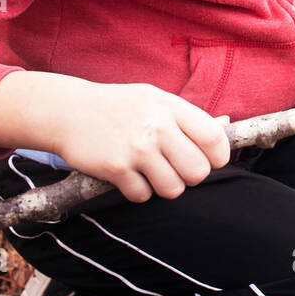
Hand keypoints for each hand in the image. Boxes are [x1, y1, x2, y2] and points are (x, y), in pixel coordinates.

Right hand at [50, 82, 232, 202]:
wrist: (68, 111)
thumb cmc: (119, 106)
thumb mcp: (155, 99)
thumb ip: (188, 116)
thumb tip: (226, 124)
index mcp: (171, 107)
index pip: (214, 139)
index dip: (218, 157)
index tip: (210, 161)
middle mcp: (157, 127)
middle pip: (198, 171)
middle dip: (191, 177)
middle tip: (177, 170)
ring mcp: (136, 149)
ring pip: (173, 189)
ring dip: (165, 187)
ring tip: (153, 174)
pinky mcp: (116, 169)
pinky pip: (143, 196)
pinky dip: (139, 192)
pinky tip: (130, 177)